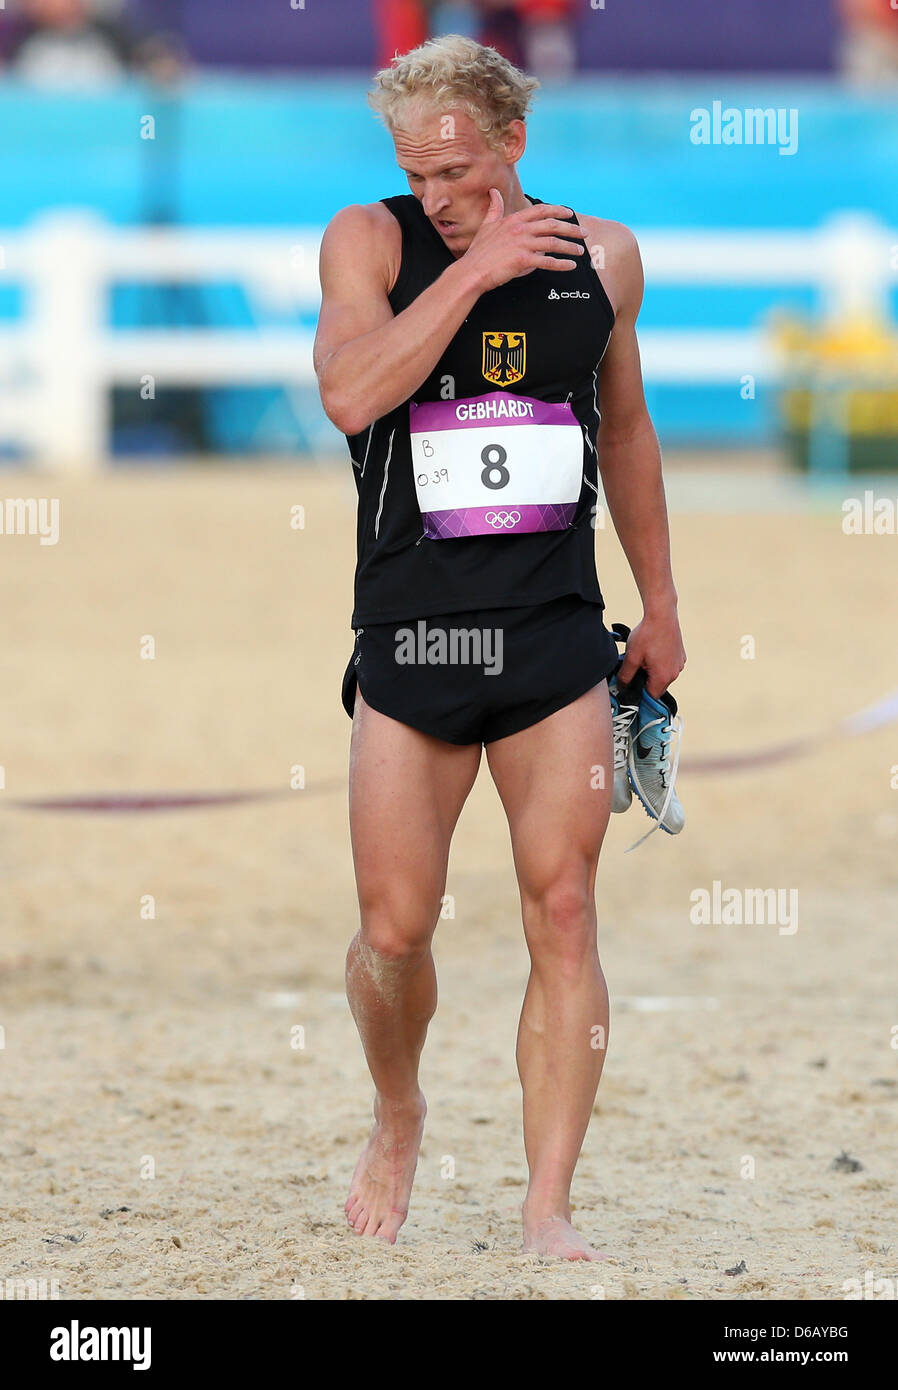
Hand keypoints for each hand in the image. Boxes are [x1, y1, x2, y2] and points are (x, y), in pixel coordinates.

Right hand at [463, 187, 587, 292]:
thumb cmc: (478, 252)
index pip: (541, 211)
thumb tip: (493, 192)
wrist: (471, 271)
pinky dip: (561, 264)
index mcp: (513, 220)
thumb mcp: (486, 225)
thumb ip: (494, 208)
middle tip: (583, 233)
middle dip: (572, 228)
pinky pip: (547, 261)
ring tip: (579, 252)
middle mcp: (520, 229)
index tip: (570, 214)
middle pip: (553, 225)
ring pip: (553, 242)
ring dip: (570, 247)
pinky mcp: (523, 260)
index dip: (558, 211)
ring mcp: (522, 244)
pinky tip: (570, 266)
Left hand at [617, 610, 685, 698]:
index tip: (631, 686)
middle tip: (636, 668)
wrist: (661, 614)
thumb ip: (625, 676)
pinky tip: (653, 651)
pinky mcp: (681, 656)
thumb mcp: (631, 657)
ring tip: (644, 657)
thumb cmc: (647, 635)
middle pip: (658, 687)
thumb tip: (621, 687)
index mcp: (663, 677)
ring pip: (664, 676)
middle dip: (646, 681)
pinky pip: (670, 666)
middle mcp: (675, 673)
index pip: (651, 697)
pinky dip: (661, 663)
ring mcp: (679, 664)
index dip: (640, 694)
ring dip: (653, 672)